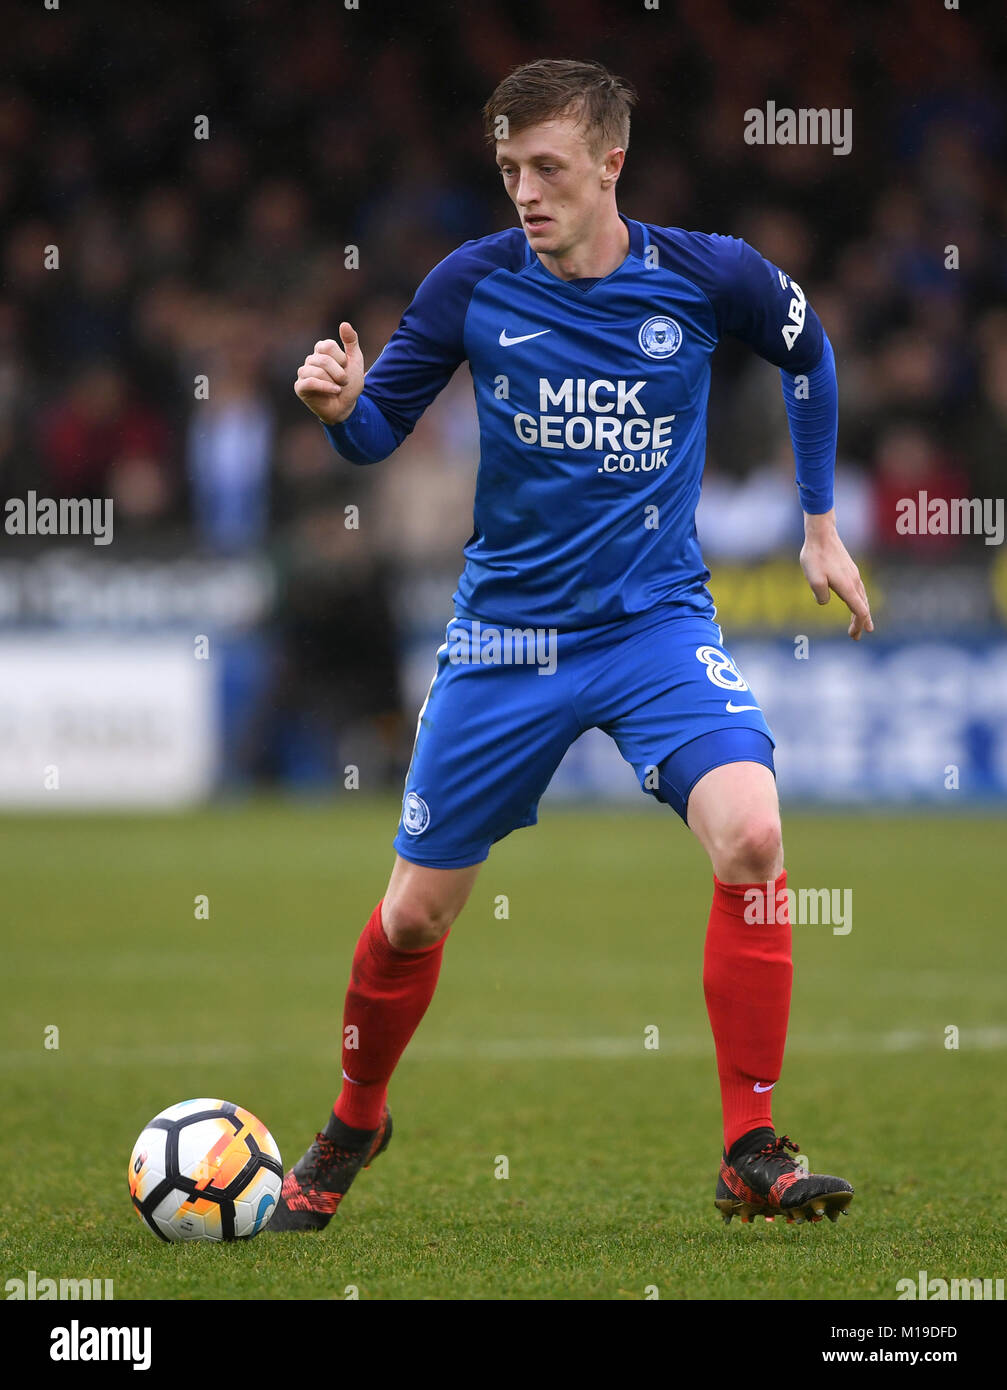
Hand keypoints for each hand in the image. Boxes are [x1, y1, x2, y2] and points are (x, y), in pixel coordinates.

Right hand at [293, 322, 363, 424]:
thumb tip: (344, 323)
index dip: (340, 358)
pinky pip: (310, 382)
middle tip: (344, 381)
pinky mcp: (300, 387)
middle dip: (339, 372)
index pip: (327, 345)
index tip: (345, 366)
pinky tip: (335, 391)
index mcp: (321, 351)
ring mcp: (303, 373)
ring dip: (333, 381)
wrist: (346, 407)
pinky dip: (325, 387)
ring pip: (317, 371)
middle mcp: (310, 360)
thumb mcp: (355, 361)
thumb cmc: (349, 384)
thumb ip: (351, 342)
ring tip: (338, 388)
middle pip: (323, 359)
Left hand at [800, 509, 873, 639]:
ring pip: (861, 597)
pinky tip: (855, 601)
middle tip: (856, 636)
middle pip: (862, 606)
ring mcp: (853, 574)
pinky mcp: (849, 569)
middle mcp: (854, 581)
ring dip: (861, 612)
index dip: (860, 623)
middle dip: (860, 622)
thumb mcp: (814, 579)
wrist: (821, 534)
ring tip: (861, 623)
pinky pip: (858, 590)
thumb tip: (824, 601)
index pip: (859, 609)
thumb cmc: (815, 556)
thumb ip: (820, 595)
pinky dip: (859, 600)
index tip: (858, 634)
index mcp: (847, 586)